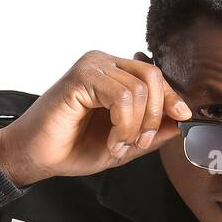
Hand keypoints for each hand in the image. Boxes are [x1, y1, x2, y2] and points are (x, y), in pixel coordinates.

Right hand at [0, 50, 191, 186]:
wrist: (38, 157)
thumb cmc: (72, 148)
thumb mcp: (123, 144)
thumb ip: (151, 133)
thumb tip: (181, 122)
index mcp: (115, 75)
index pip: (155, 76)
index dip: (172, 97)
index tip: (183, 117)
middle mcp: (104, 64)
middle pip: (153, 76)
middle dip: (156, 115)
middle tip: (140, 143)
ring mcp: (92, 66)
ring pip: (140, 89)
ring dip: (135, 127)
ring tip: (118, 145)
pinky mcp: (81, 76)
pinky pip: (122, 96)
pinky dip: (123, 125)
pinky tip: (112, 141)